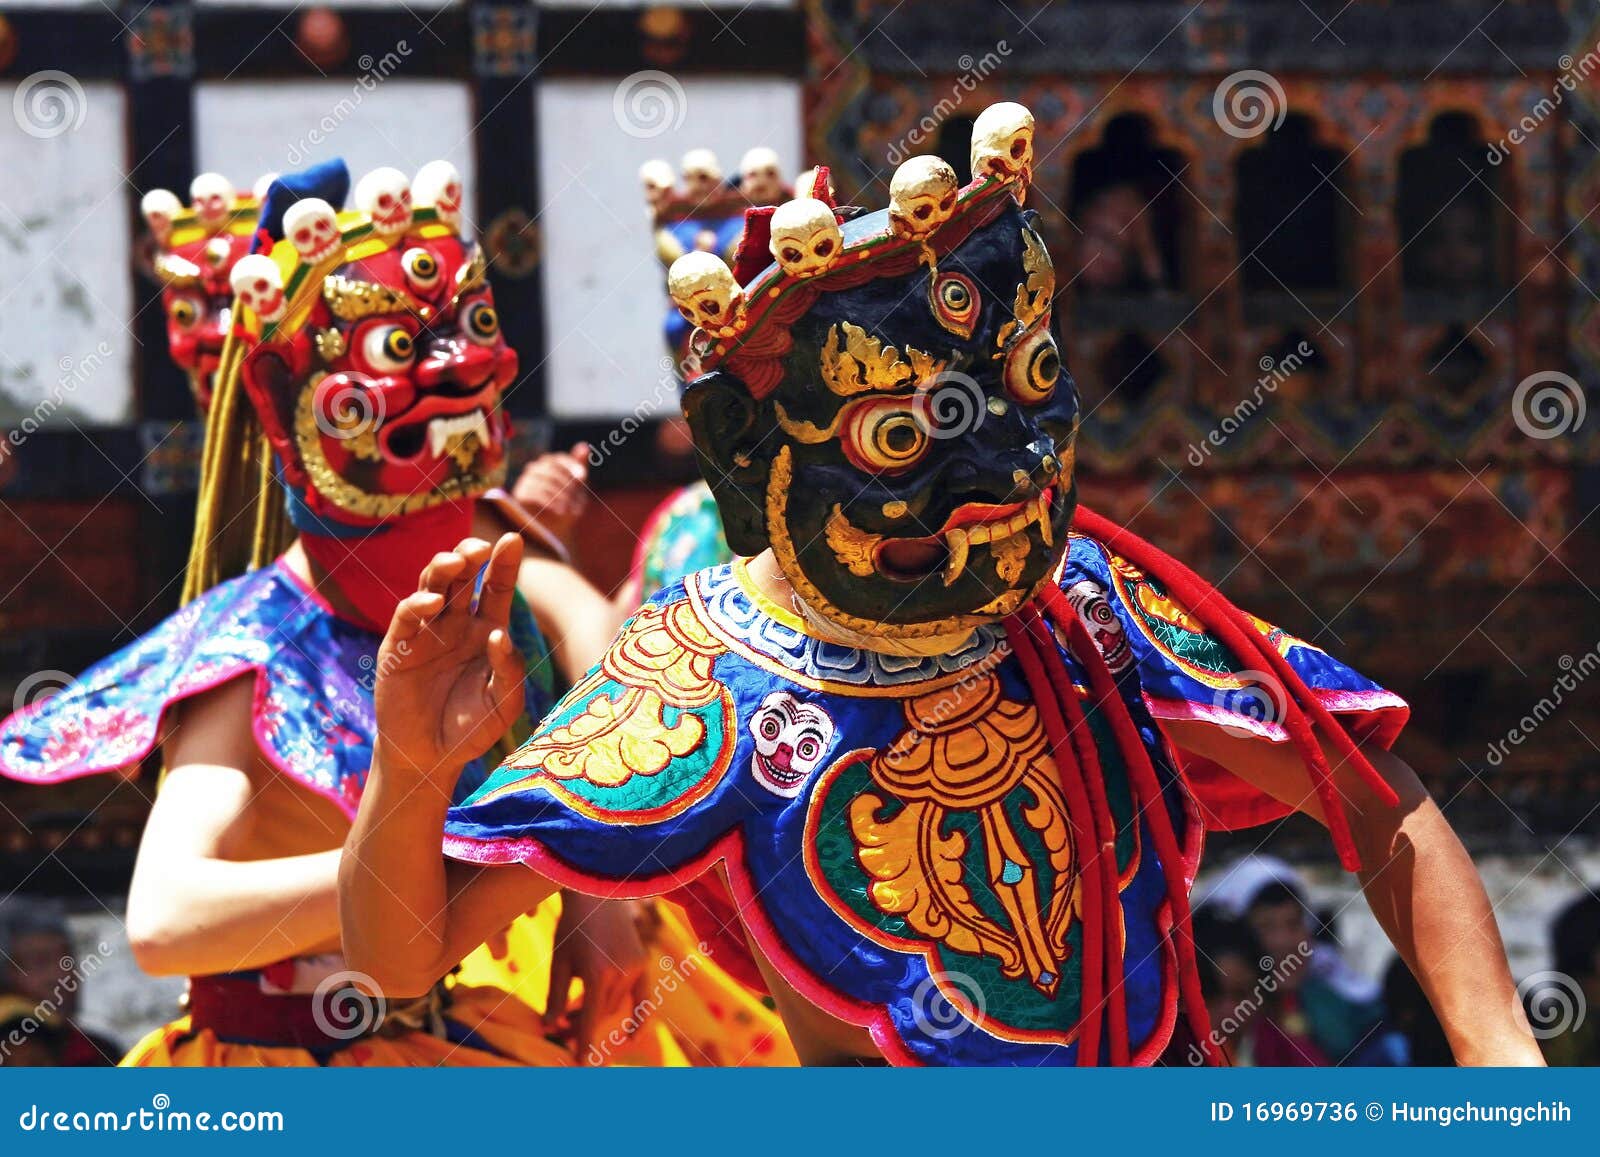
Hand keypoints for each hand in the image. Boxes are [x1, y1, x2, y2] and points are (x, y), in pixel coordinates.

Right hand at [374, 534, 525, 782]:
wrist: (431, 759)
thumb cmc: (472, 729)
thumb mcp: (503, 703)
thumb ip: (509, 670)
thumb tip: (499, 634)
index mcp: (486, 630)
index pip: (496, 587)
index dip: (504, 562)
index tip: (514, 538)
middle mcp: (455, 624)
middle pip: (462, 577)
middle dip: (469, 556)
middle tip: (481, 548)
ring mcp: (426, 633)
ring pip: (432, 586)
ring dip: (443, 569)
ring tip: (458, 561)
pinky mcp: (399, 648)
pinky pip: (406, 618)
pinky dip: (416, 604)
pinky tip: (431, 602)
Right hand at [510, 445, 589, 545]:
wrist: (554, 532)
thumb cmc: (567, 506)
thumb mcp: (577, 488)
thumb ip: (579, 466)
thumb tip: (584, 446)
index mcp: (548, 464)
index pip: (558, 459)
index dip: (571, 465)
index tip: (583, 476)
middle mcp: (534, 469)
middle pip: (551, 468)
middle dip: (567, 484)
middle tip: (579, 499)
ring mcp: (524, 481)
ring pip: (544, 481)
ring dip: (561, 496)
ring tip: (570, 509)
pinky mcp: (519, 495)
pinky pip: (534, 493)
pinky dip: (550, 502)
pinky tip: (560, 511)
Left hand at [545, 892, 648, 1060]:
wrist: (598, 894)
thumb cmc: (571, 927)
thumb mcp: (559, 962)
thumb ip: (555, 997)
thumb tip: (549, 1027)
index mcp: (596, 973)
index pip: (589, 1019)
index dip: (583, 1042)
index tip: (579, 1063)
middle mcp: (621, 972)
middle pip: (600, 1013)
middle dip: (580, 1024)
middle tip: (560, 1029)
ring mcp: (636, 967)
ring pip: (615, 1005)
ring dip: (596, 1013)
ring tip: (572, 1013)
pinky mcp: (643, 962)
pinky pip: (641, 998)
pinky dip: (638, 1016)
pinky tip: (632, 1036)